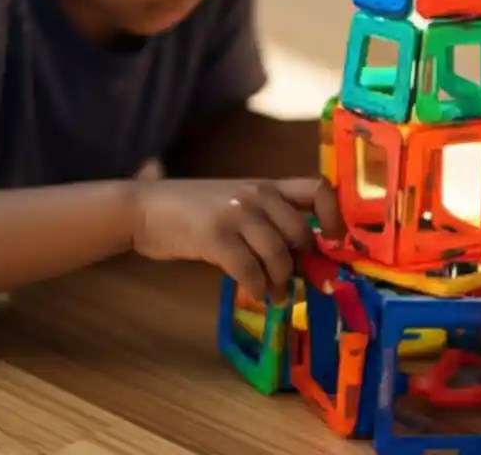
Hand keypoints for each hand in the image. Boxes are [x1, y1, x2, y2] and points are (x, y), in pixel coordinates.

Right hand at [132, 178, 344, 301]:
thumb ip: (266, 219)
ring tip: (274, 295)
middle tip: (293, 281)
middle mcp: (256, 194)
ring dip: (280, 282)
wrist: (145, 208)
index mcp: (265, 185)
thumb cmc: (191, 210)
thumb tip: (298, 257)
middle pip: (300, 233)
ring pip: (278, 255)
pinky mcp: (215, 236)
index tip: (333, 241)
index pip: (318, 189)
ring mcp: (236, 213)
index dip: (335, 216)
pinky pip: (250, 270)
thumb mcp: (235, 201)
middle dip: (301, 264)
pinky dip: (257, 289)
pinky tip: (253, 294)